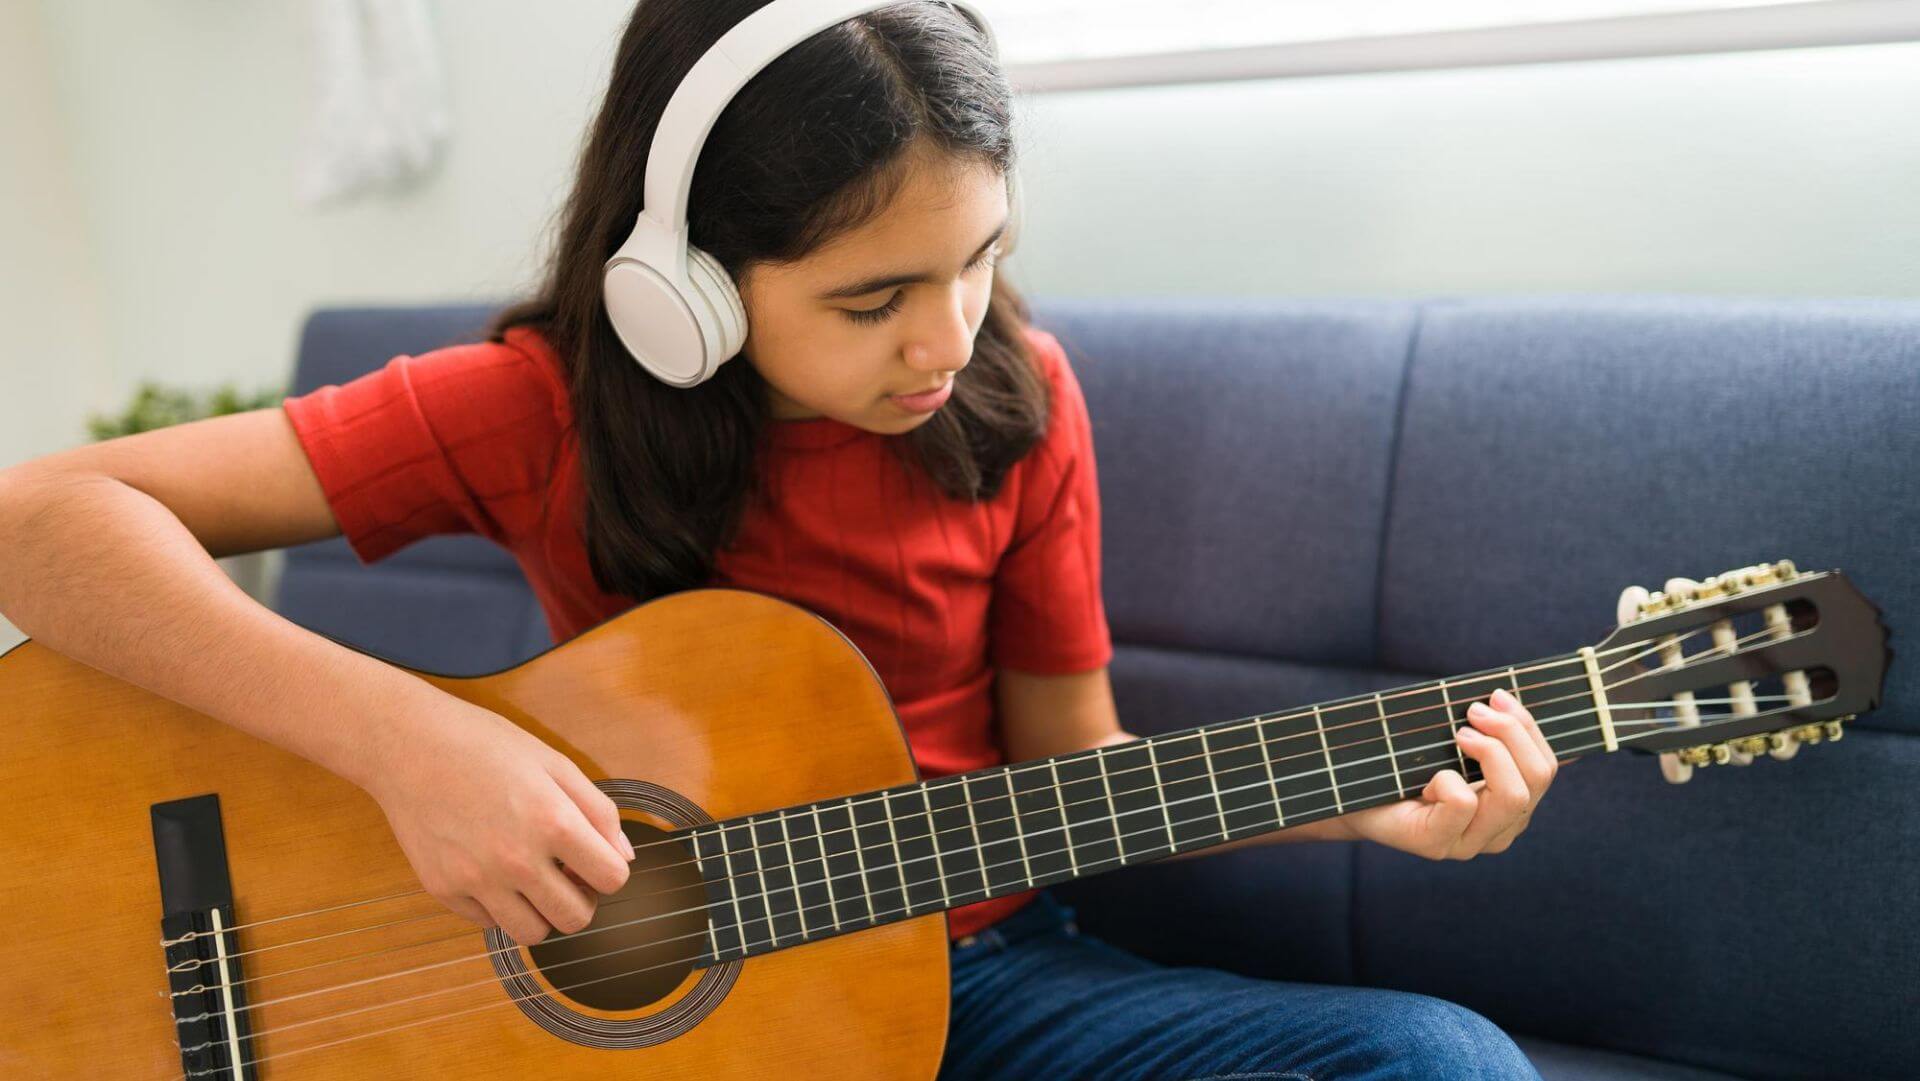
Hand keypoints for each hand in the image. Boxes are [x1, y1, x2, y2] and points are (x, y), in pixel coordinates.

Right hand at [362, 696, 634, 943]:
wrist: (409, 744)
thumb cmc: (484, 745)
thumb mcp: (554, 763)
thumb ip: (598, 811)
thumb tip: (624, 856)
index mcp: (552, 822)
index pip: (612, 879)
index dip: (611, 869)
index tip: (596, 858)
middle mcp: (516, 859)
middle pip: (576, 919)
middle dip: (582, 899)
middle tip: (568, 875)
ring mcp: (476, 879)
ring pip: (532, 933)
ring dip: (542, 912)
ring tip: (533, 879)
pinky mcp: (443, 889)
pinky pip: (487, 923)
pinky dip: (498, 906)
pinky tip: (493, 871)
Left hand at [1330, 687, 1558, 859]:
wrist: (1352, 792)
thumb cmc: (1406, 761)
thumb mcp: (1451, 742)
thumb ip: (1486, 729)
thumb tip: (1510, 700)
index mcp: (1512, 807)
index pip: (1546, 767)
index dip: (1528, 726)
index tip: (1496, 695)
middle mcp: (1499, 830)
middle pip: (1536, 778)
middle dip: (1510, 733)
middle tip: (1473, 711)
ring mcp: (1470, 843)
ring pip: (1511, 794)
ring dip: (1488, 751)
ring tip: (1457, 734)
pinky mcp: (1437, 845)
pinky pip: (1463, 803)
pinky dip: (1446, 779)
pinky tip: (1426, 780)